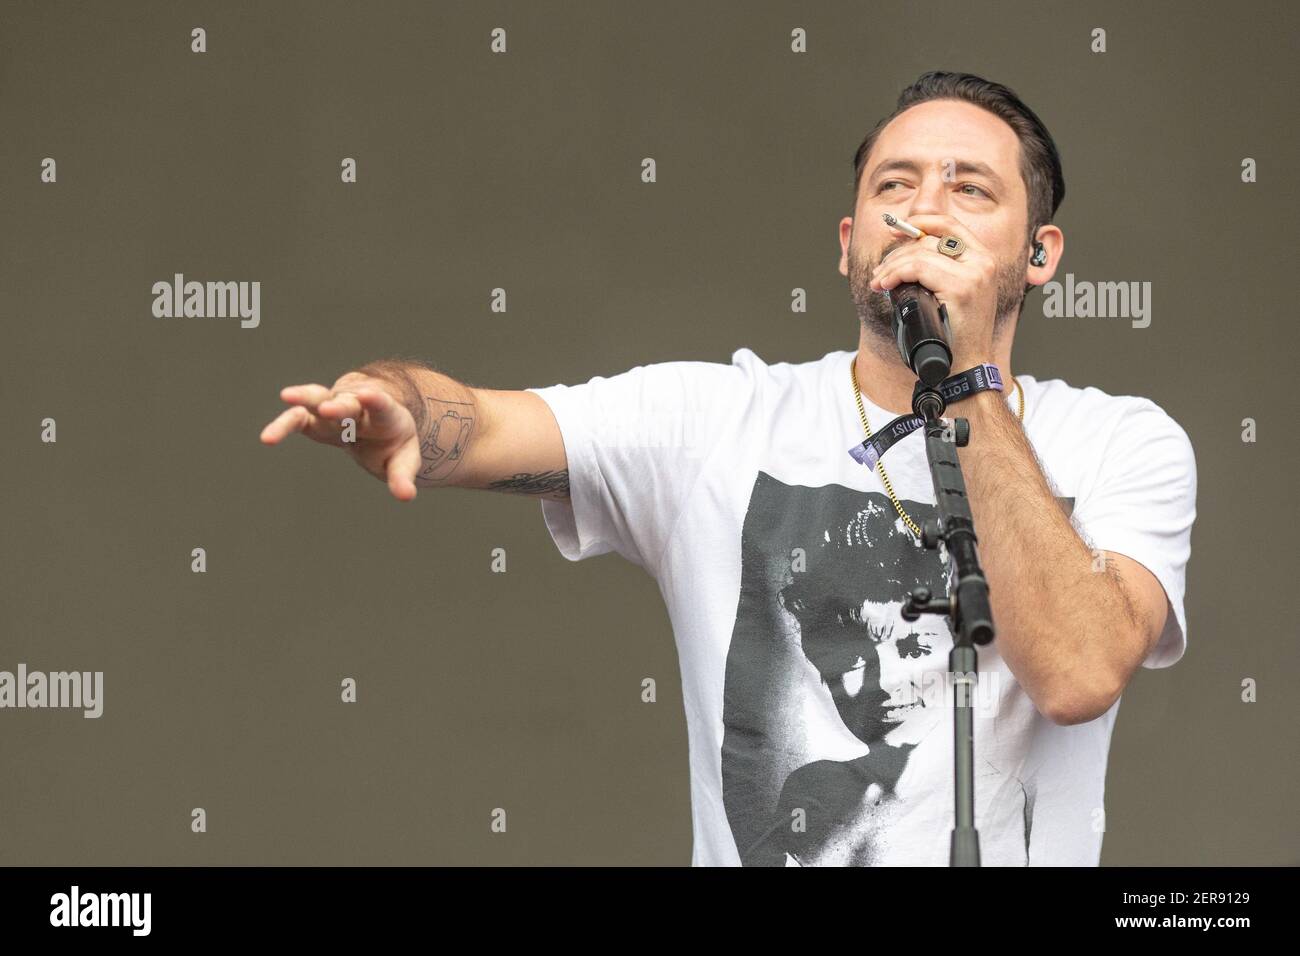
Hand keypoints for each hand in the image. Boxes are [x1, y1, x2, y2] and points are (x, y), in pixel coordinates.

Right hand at [259, 371, 423, 500]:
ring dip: (302, 399)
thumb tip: (406, 496)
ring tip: (285, 395)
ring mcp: (333, 409)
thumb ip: (402, 476)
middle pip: (347, 403)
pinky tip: (268, 438)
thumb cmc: (392, 440)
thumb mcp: (404, 458)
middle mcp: (357, 407)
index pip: (381, 405)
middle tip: (331, 409)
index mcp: (384, 414)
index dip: (375, 400)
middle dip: (339, 406)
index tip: (368, 395)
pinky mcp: (314, 419)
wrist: (377, 419)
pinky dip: (284, 426)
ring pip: (316, 400)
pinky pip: (297, 419)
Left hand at [867, 213, 998, 368]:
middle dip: (897, 252)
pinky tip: (886, 285)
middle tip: (880, 271)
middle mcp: (984, 262)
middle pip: (930, 238)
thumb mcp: (950, 295)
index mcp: (983, 260)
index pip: (949, 224)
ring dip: (891, 266)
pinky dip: (896, 274)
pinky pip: (919, 268)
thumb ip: (938, 270)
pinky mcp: (962, 287)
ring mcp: (975, 273)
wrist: (967, 366)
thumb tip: (905, 251)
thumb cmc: (954, 336)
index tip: (896, 232)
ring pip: (920, 253)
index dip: (920, 222)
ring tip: (879, 282)